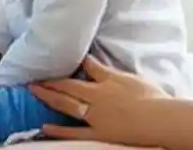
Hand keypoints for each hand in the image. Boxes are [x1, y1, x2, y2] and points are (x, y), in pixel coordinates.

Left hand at [29, 56, 169, 145]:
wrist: (159, 120)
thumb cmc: (150, 97)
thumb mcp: (128, 77)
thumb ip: (105, 70)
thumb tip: (89, 60)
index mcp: (105, 82)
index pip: (85, 69)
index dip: (71, 64)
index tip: (57, 59)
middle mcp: (95, 97)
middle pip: (68, 86)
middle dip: (51, 81)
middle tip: (33, 76)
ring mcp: (95, 116)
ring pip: (67, 105)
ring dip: (49, 97)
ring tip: (33, 92)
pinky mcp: (98, 133)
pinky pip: (74, 132)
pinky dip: (58, 130)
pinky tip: (44, 126)